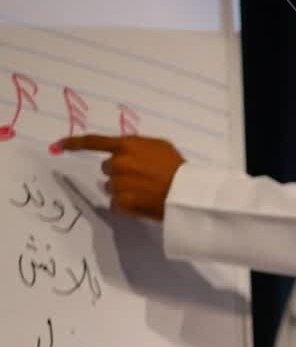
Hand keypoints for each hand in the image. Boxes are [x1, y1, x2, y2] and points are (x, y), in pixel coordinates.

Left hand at [57, 135, 184, 220]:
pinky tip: (144, 201)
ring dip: (124, 188)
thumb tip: (124, 150)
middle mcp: (118, 164)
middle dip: (120, 171)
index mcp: (127, 146)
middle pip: (107, 167)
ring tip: (146, 190)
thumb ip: (137, 145)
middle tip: (142, 176)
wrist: (186, 194)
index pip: (94, 142)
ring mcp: (118, 185)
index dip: (74, 143)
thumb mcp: (159, 146)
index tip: (58, 145)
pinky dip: (128, 203)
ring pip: (111, 186)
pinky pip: (117, 202)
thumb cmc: (177, 167)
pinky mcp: (122, 203)